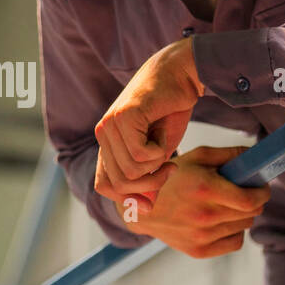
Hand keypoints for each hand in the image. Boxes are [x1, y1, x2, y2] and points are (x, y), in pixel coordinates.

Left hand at [94, 39, 203, 206]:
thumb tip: (143, 210)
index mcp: (107, 142)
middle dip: (150, 185)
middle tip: (170, 168)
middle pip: (120, 184)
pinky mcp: (124, 117)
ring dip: (158, 166)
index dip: (127, 198)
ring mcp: (110, 124)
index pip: (104, 185)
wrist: (181, 73)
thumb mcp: (160, 153)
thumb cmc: (171, 110)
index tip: (151, 201)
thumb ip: (148, 179)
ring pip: (132, 172)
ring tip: (167, 148)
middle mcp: (103, 133)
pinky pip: (141, 155)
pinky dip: (160, 151)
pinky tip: (163, 132)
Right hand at [114, 144, 270, 255]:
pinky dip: (234, 232)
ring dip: (241, 215)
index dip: (262, 192)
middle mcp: (204, 216)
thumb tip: (256, 157)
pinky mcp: (198, 251)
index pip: (251, 200)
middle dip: (254, 201)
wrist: (139, 206)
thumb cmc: (171, 178)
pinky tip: (221, 221)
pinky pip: (235, 242)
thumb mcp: (197, 157)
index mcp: (205, 189)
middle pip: (252, 213)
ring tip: (226, 205)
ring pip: (244, 226)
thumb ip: (229, 155)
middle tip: (244, 192)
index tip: (261, 186)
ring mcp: (201, 236)